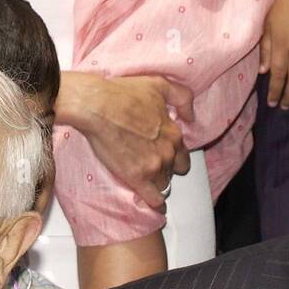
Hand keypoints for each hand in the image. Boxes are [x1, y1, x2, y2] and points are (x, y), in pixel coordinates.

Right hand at [57, 72, 192, 208]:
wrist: (97, 106)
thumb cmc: (122, 93)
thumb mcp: (159, 84)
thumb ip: (182, 98)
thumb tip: (191, 116)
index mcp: (173, 133)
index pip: (183, 154)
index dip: (173, 154)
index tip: (164, 154)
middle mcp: (167, 152)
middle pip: (174, 171)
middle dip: (166, 168)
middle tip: (151, 163)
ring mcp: (153, 167)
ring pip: (163, 184)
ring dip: (156, 183)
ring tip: (144, 177)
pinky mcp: (137, 179)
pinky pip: (154, 200)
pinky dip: (156, 203)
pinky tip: (156, 204)